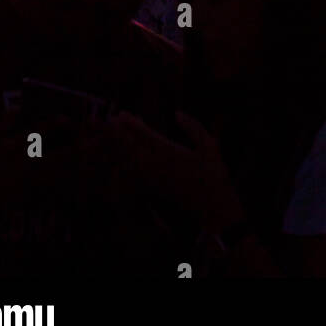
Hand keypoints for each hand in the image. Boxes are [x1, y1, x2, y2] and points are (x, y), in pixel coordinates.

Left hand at [80, 111, 244, 232]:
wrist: (212, 211)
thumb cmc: (214, 177)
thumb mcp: (210, 146)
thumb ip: (193, 127)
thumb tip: (177, 113)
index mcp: (170, 153)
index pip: (145, 135)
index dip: (132, 123)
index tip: (122, 113)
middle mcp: (157, 167)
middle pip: (131, 147)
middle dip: (120, 133)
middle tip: (111, 120)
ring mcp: (152, 180)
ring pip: (129, 161)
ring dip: (120, 147)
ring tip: (114, 135)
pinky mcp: (152, 191)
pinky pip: (133, 175)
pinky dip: (126, 162)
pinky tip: (125, 156)